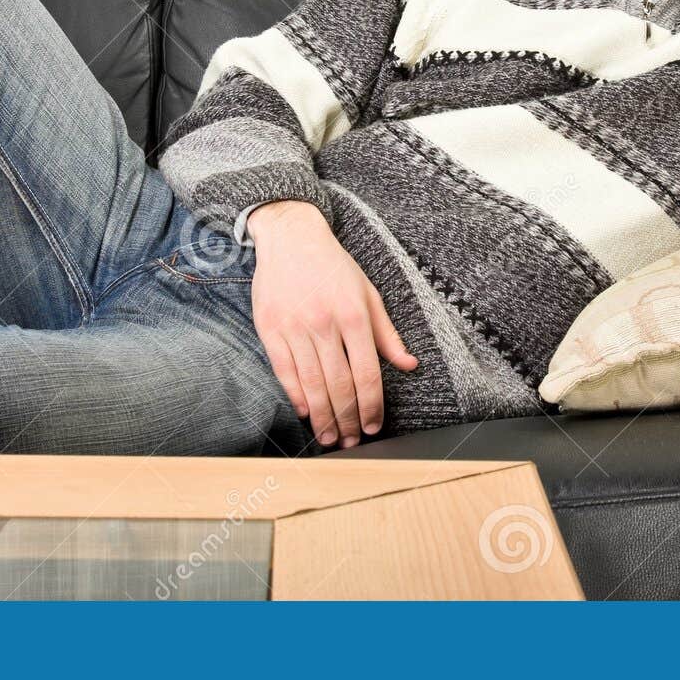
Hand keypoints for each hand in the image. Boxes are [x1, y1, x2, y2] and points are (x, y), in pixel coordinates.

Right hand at [245, 200, 417, 447]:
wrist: (291, 238)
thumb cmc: (333, 266)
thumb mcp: (368, 293)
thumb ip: (387, 333)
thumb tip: (409, 364)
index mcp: (354, 315)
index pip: (367, 373)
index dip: (371, 406)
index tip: (373, 426)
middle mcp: (324, 323)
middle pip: (339, 385)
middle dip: (347, 419)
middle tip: (351, 441)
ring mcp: (295, 327)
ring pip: (311, 384)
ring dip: (323, 417)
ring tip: (330, 436)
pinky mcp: (270, 328)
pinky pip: (285, 371)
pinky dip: (296, 395)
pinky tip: (306, 411)